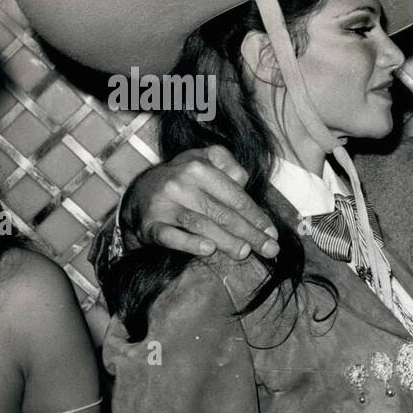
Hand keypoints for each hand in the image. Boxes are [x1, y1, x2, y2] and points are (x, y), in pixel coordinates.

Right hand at [123, 146, 278, 259]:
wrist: (139, 194)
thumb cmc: (183, 179)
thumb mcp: (204, 161)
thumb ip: (228, 165)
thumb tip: (244, 181)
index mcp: (198, 167)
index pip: (235, 197)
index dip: (257, 216)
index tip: (272, 233)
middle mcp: (180, 184)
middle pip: (223, 213)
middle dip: (250, 233)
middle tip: (269, 249)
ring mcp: (164, 205)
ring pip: (201, 225)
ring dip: (227, 241)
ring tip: (245, 252)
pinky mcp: (150, 225)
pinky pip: (171, 236)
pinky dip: (190, 244)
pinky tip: (208, 249)